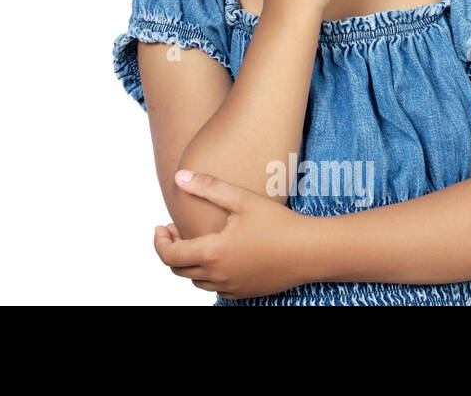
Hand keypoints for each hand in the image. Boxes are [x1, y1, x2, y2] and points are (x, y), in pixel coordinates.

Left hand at [153, 169, 314, 299]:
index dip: (159, 241)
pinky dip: (207, 274)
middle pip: (178, 270)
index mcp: (213, 253)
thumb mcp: (241, 199)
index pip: (169, 255)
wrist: (311, 251)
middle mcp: (219, 275)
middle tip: (174, 231)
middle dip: (170, 250)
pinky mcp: (245, 293)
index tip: (161, 226)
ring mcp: (232, 287)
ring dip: (188, 263)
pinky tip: (217, 255)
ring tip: (195, 241)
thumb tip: (178, 176)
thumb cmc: (278, 222)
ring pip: (196, 281)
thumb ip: (207, 186)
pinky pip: (215, 288)